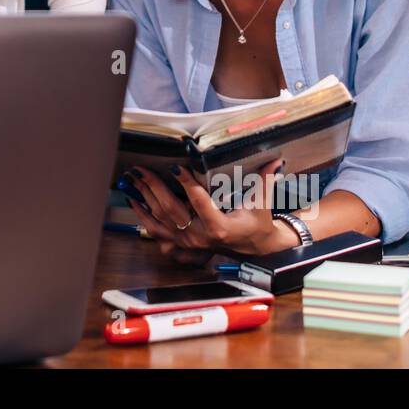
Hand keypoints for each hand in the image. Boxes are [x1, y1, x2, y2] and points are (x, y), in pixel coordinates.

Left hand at [123, 158, 294, 258]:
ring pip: (160, 219)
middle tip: (143, 169)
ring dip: (144, 197)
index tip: (176, 167)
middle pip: (172, 210)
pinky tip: (133, 198)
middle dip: (154, 187)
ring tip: (133, 178)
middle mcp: (200, 237)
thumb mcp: (262, 203)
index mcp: (220, 227)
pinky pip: (156, 230)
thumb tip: (275, 159)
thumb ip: (265, 180)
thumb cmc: (257, 223)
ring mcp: (188, 242)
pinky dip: (143, 214)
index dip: (187, 184)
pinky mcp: (180, 243)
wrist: (253, 249)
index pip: (200, 203)